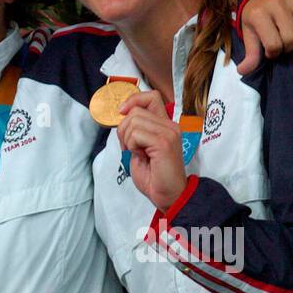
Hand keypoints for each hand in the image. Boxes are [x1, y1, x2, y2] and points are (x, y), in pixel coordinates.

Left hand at [116, 90, 187, 210]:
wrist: (169, 196)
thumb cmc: (155, 176)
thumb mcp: (141, 147)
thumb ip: (136, 130)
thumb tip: (121, 116)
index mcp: (166, 125)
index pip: (151, 96)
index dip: (133, 100)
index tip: (122, 113)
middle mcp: (171, 125)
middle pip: (136, 110)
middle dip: (123, 128)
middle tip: (130, 147)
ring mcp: (169, 133)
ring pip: (133, 120)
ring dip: (127, 138)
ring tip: (137, 153)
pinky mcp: (164, 143)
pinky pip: (136, 134)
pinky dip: (131, 146)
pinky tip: (141, 156)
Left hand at [236, 0, 292, 74]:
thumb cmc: (256, 14)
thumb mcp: (249, 32)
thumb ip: (251, 52)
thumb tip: (244, 71)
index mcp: (259, 13)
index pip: (273, 44)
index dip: (274, 53)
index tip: (271, 51)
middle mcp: (277, 3)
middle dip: (291, 47)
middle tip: (287, 47)